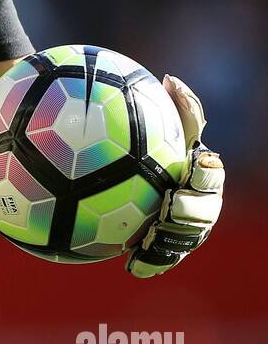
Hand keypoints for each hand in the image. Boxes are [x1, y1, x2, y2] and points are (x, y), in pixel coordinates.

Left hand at [126, 75, 223, 277]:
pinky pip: (160, 261)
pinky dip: (150, 263)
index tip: (195, 164)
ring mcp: (184, 232)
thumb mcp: (165, 129)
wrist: (137, 186)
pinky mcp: (164, 251)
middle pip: (204, 214)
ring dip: (171, 243)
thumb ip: (175, 109)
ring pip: (184, 242)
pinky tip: (133, 265)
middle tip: (172, 206)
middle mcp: (200, 206)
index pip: (210, 175)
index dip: (206, 173)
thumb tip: (170, 78)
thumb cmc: (156, 151)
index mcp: (202, 177)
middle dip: (193, 212)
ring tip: (151, 242)